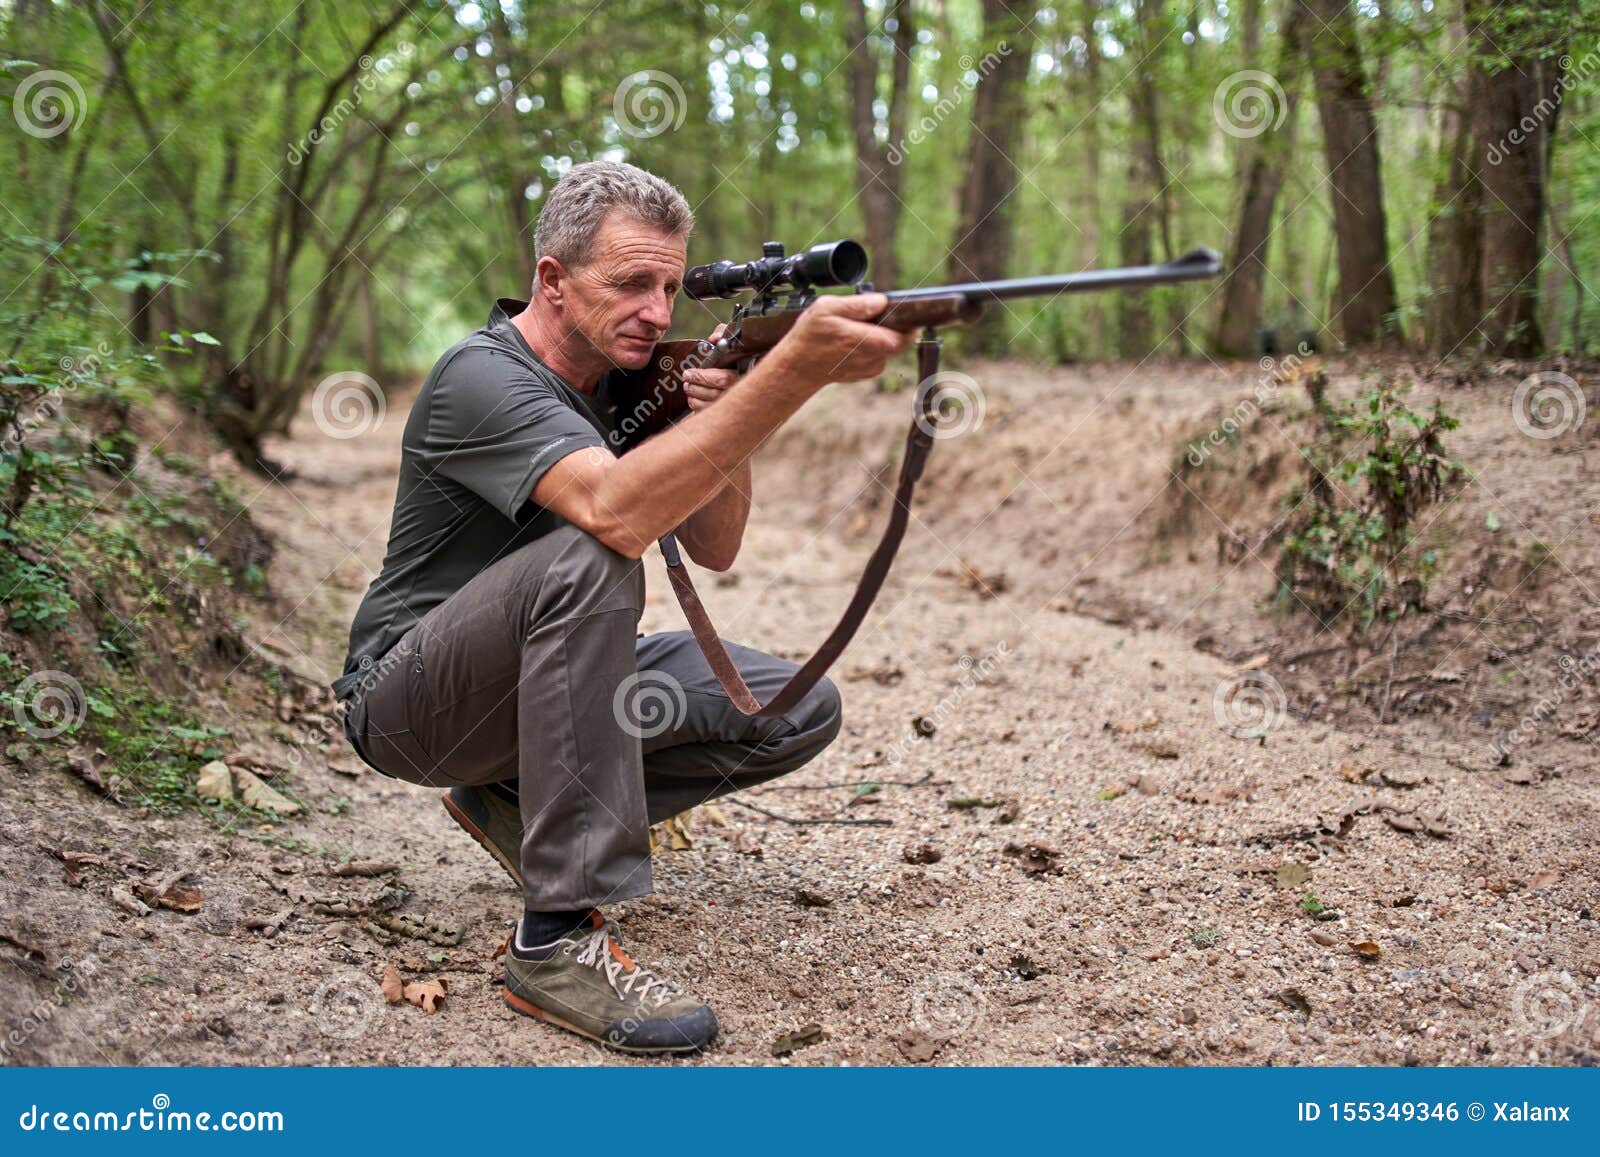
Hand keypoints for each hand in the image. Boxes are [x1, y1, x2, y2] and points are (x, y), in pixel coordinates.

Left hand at [682, 324, 740, 411]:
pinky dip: (698, 408)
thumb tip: (714, 339)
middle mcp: (740, 392)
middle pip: (712, 394)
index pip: (720, 380)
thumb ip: (723, 333)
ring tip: (689, 389)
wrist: (757, 372)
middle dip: (694, 388)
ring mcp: (735, 405)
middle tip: (686, 381)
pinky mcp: (729, 414)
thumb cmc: (742, 354)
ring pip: (709, 406)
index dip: (701, 378)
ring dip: (694, 399)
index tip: (688, 373)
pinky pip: (709, 414)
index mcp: (742, 374)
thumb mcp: (735, 339)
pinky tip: (695, 400)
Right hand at [767, 293, 916, 387]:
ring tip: (858, 328)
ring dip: (880, 336)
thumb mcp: (826, 309)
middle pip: (900, 341)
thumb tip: (881, 301)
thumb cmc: (809, 337)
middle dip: (893, 326)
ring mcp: (870, 367)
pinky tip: (853, 341)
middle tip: (877, 315)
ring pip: (888, 347)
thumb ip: (856, 304)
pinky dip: (872, 346)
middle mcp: (872, 357)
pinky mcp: (866, 372)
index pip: (904, 337)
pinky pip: (878, 355)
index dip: (909, 324)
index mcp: (866, 341)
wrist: (797, 367)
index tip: (906, 313)